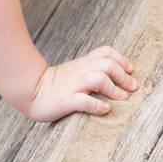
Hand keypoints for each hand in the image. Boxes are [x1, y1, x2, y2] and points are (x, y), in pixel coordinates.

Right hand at [24, 45, 138, 122]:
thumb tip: (112, 74)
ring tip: (122, 98)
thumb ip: (90, 68)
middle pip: (107, 65)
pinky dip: (97, 105)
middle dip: (123, 76)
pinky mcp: (66, 101)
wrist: (30, 90)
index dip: (121, 59)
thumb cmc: (55, 84)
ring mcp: (73, 86)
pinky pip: (84, 101)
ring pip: (98, 79)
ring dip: (113, 89)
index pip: (106, 52)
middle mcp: (80, 72)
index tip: (130, 70)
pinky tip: (105, 109)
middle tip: (133, 87)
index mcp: (83, 64)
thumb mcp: (75, 70)